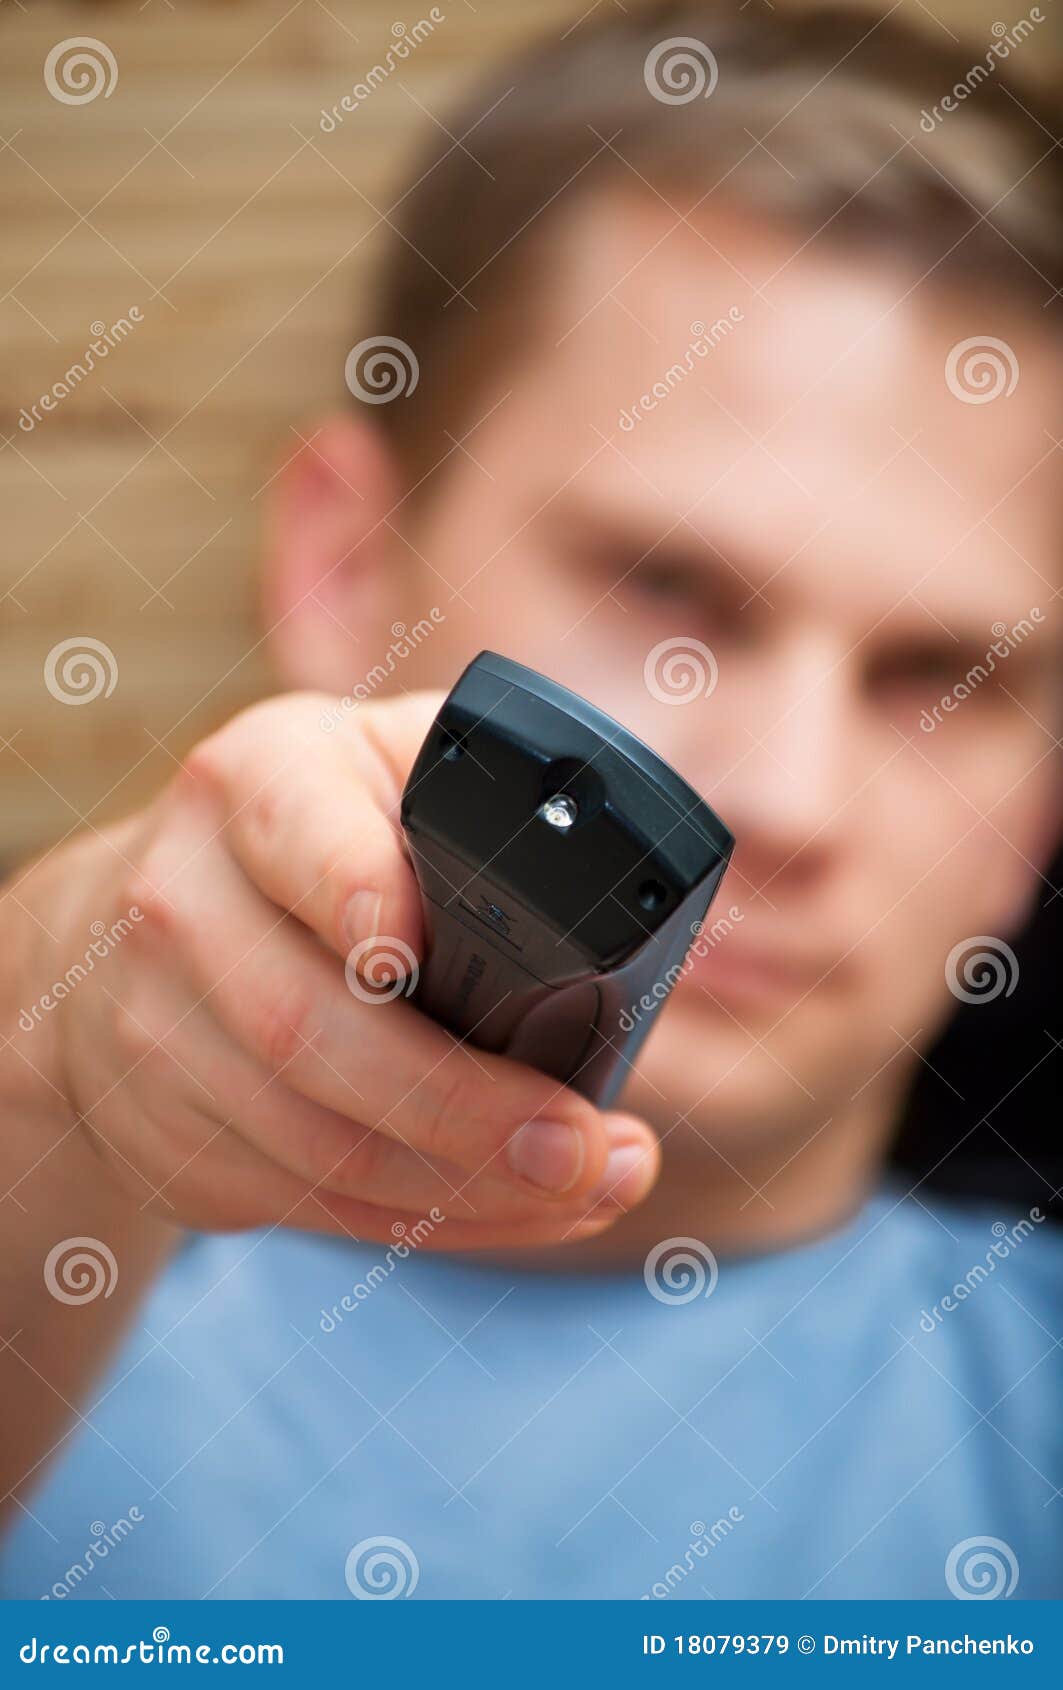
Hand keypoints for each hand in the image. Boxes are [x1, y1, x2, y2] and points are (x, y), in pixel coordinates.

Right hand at [54, 692, 659, 1249]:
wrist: (134, 930)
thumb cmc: (311, 836)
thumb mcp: (381, 768)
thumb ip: (480, 797)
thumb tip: (655, 906)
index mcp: (258, 782)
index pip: (302, 838)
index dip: (360, 898)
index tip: (413, 961)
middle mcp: (183, 900)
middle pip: (311, 1031)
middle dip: (464, 1108)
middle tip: (586, 1147)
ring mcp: (153, 1028)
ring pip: (314, 1143)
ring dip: (467, 1188)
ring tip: (591, 1184)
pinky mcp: (161, 1133)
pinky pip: (303, 1202)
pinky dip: (424, 1221)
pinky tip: (514, 1210)